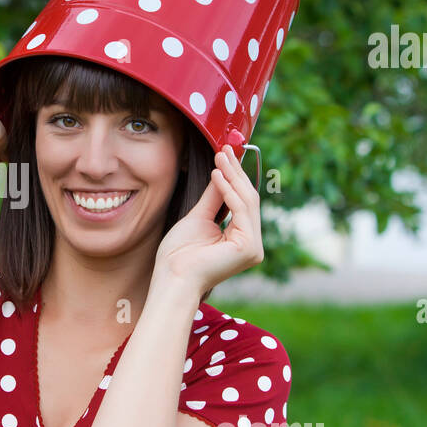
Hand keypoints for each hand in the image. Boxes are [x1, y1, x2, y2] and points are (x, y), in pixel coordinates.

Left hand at [154, 144, 264, 295]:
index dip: (235, 176)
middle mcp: (252, 244)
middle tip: (224, 149)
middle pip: (248, 199)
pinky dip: (229, 191)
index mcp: (241, 239)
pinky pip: (241, 210)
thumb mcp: (199, 216)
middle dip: (235, 172)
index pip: (242, 201)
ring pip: (247, 202)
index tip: (225, 153)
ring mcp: (253, 248)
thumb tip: (221, 170)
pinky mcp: (249, 248)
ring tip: (219, 158)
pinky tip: (217, 175)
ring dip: (232, 177)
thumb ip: (214, 195)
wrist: (172, 277)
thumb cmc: (179, 255)